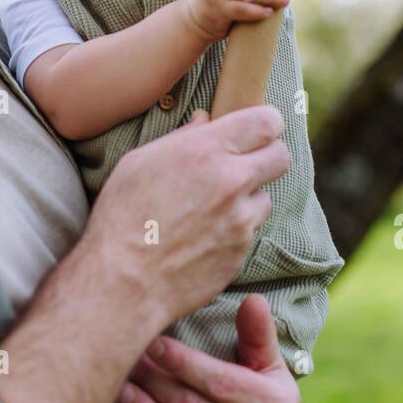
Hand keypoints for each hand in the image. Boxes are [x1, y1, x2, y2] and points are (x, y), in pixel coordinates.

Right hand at [85, 108, 287, 328]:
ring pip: (266, 196)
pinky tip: (205, 235)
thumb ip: (181, 138)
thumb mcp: (139, 163)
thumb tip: (206, 121)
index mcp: (205, 150)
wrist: (124, 281)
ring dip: (248, 198)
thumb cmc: (122, 218)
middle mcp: (231, 181)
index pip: (266, 122)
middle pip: (281, 156)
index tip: (256, 129)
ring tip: (214, 207)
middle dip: (267, 155)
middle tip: (245, 163)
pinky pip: (250, 230)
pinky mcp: (242, 250)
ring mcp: (240, 219)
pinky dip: (235, 229)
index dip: (266, 123)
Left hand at [116, 295, 300, 402]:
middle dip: (156, 379)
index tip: (156, 343)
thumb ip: (259, 335)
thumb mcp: (270, 366)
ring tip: (122, 381)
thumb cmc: (264, 394)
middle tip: (131, 354)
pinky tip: (125, 402)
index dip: (185, 364)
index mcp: (263, 401)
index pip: (220, 382)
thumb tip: (253, 299)